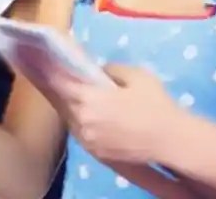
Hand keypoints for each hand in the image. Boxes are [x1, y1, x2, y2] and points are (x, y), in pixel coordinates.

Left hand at [53, 64, 179, 165]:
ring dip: (71, 106)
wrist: (171, 141)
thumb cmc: (155, 105)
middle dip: (62, 89)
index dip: (51, 72)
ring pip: (72, 118)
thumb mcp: (136, 76)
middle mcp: (82, 121)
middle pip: (64, 101)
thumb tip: (99, 72)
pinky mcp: (96, 153)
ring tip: (72, 94)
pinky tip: (86, 114)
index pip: (60, 83)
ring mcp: (88, 140)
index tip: (44, 62)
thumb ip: (111, 69)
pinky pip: (82, 133)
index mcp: (88, 100)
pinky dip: (81, 122)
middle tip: (58, 77)